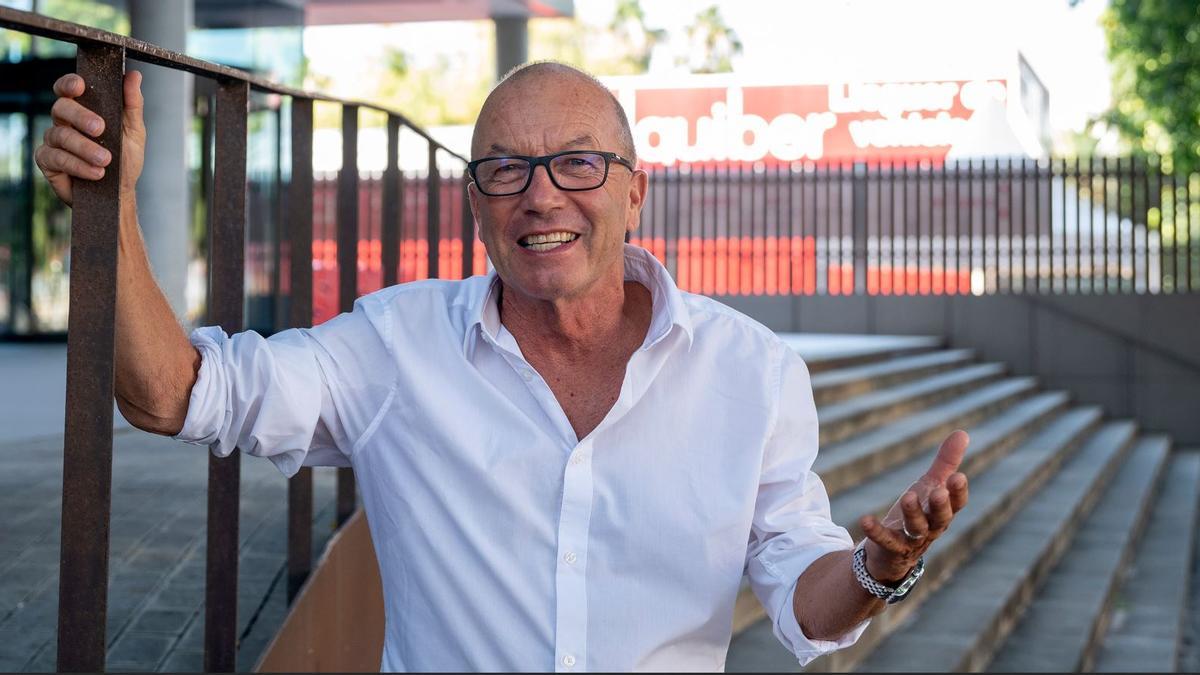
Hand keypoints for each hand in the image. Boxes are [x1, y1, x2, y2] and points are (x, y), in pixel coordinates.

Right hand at [34, 70, 145, 205]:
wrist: (119, 195)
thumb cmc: (125, 162)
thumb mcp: (134, 132)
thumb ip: (133, 104)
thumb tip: (134, 75)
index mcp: (83, 110)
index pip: (68, 89)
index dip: (69, 84)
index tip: (80, 86)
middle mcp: (65, 123)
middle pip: (61, 108)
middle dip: (81, 117)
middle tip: (100, 129)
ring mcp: (53, 142)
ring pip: (60, 135)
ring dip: (85, 148)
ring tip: (106, 161)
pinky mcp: (47, 161)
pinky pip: (56, 157)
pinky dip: (78, 165)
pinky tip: (96, 173)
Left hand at [859, 430, 969, 583]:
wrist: (893, 552)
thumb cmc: (919, 513)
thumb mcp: (931, 486)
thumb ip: (946, 462)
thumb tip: (963, 432)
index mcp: (943, 512)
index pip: (957, 504)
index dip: (958, 492)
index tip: (959, 476)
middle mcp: (931, 528)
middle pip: (941, 519)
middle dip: (941, 505)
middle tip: (939, 492)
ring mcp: (911, 540)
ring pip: (916, 528)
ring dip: (913, 513)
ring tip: (909, 496)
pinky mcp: (890, 547)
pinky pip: (884, 539)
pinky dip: (876, 531)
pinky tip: (865, 519)